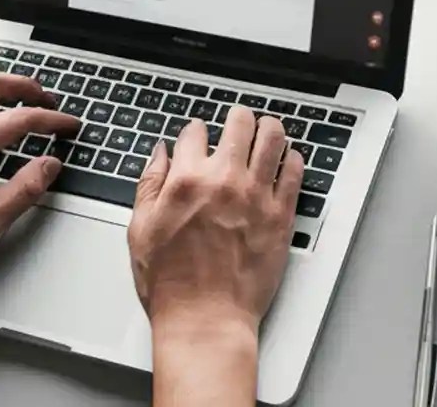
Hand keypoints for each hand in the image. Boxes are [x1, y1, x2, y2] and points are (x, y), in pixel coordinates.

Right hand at [128, 109, 303, 331]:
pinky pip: (295, 172)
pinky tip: (288, 160)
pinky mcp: (281, 215)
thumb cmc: (171, 283)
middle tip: (239, 123)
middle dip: (238, 118)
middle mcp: (224, 181)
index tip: (199, 137)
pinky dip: (292, 159)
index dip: (196, 132)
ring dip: (270, 129)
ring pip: (273, 138)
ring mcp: (257, 196)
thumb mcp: (140, 229)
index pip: (195, 132)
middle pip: (240, 123)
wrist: (205, 318)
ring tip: (268, 131)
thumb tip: (160, 152)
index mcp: (186, 181)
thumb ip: (150, 184)